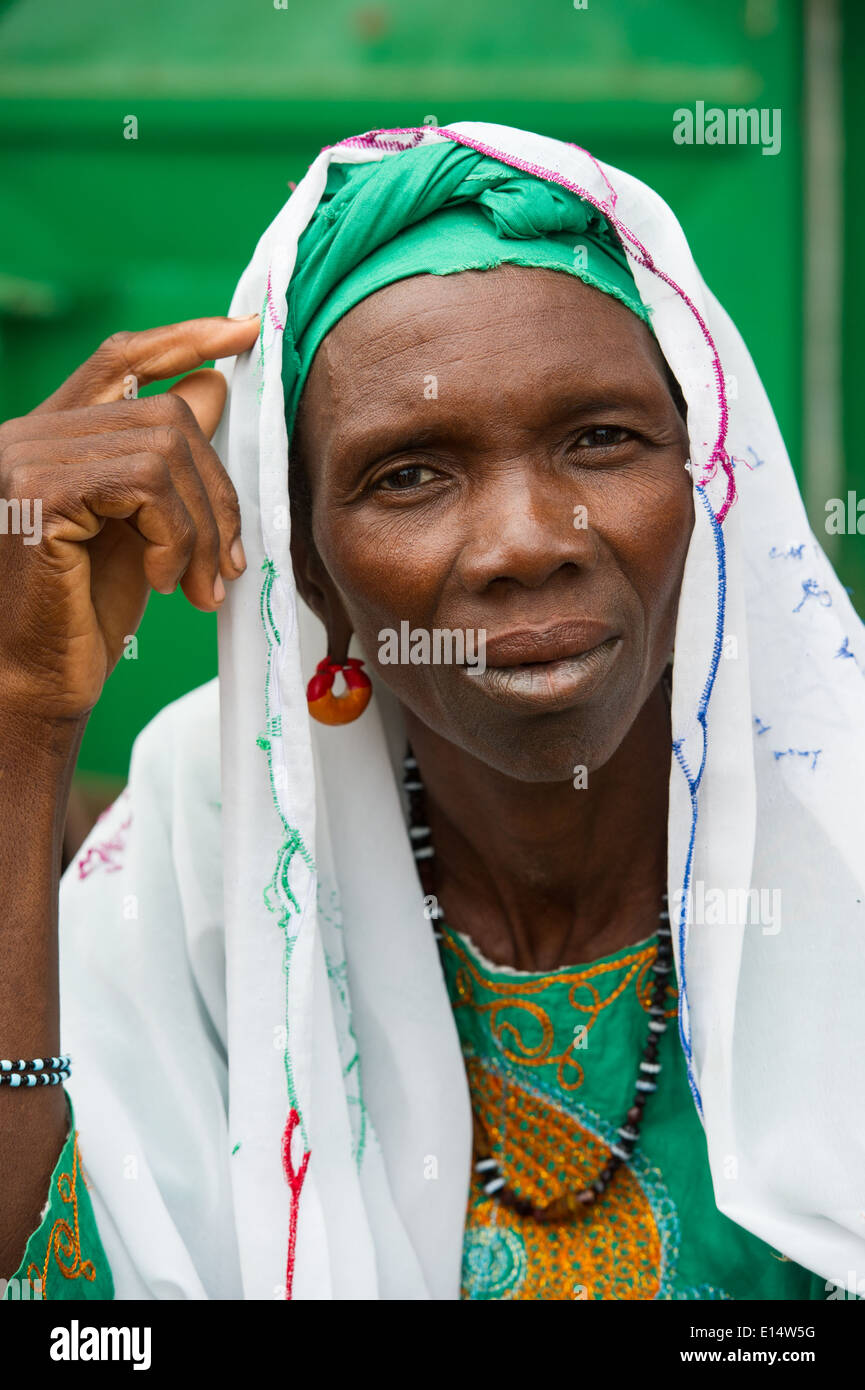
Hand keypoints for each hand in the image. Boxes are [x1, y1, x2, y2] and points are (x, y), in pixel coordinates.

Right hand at [0, 314, 259, 724]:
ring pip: (162, 450)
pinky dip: (175, 537)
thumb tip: (213, 387)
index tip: (242, 333)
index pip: (119, 361)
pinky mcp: (36, 495)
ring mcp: (24, 459)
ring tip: (200, 584)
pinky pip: (145, 486)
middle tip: (229, 561)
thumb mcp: (142, 527)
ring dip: (202, 526)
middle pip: (163, 414)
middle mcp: (26, 435)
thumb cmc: (84, 614)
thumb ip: (167, 461)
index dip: (183, 338)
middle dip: (216, 490)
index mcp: (49, 437)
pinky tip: (163, 581)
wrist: (37, 682)